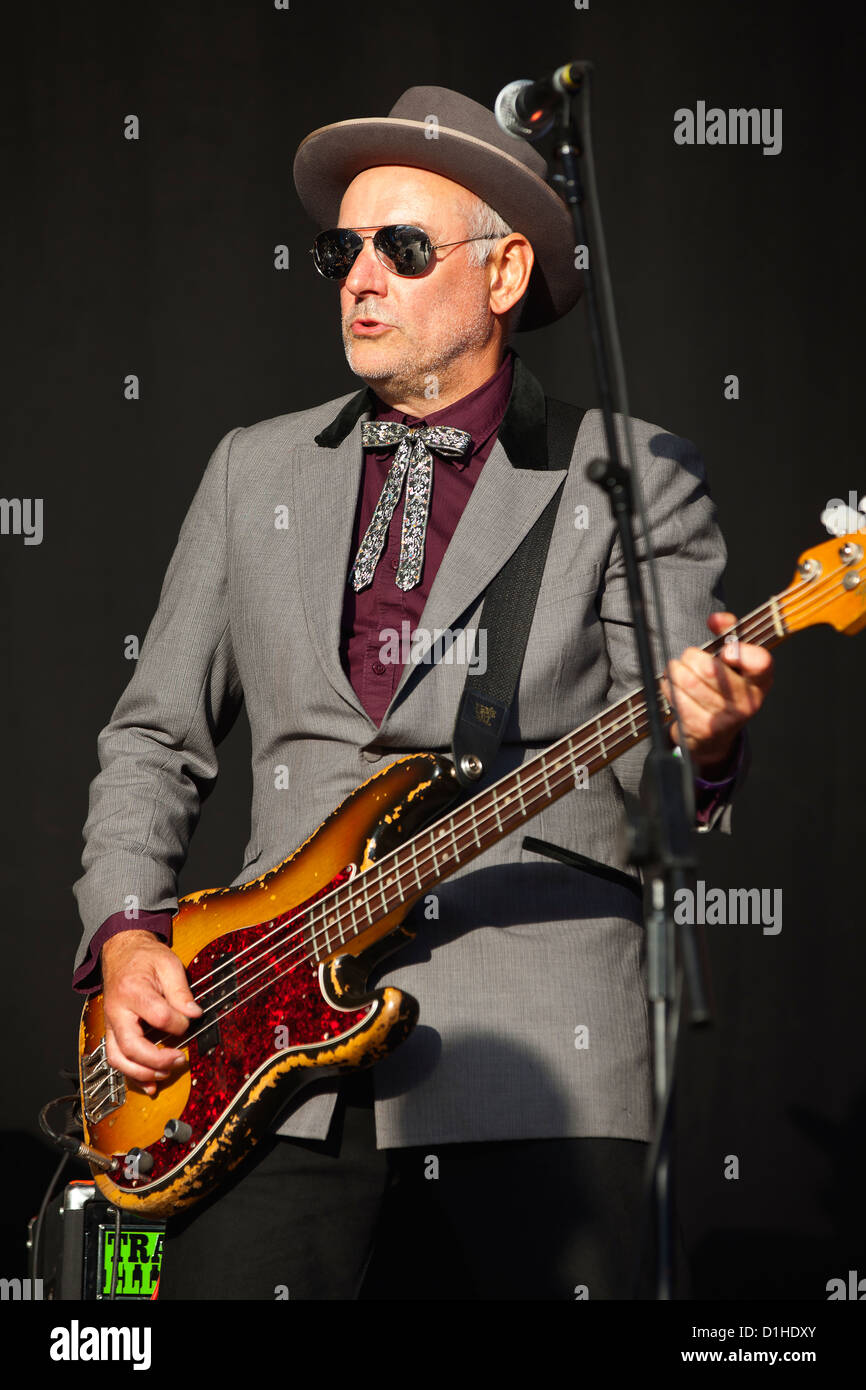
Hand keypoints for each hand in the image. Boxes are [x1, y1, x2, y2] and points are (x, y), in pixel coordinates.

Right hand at [101, 930, 201, 1094]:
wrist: (121, 952)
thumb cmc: (144, 957)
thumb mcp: (168, 963)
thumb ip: (181, 990)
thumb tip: (194, 1015)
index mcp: (132, 990)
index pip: (157, 1016)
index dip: (178, 1023)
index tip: (190, 1020)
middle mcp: (117, 1011)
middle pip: (131, 1045)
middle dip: (157, 1060)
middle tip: (180, 1060)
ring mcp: (112, 1024)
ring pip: (118, 1058)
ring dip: (142, 1073)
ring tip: (165, 1074)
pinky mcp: (113, 1032)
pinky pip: (116, 1059)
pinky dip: (132, 1076)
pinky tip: (149, 1085)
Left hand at [661, 611, 773, 774]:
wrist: (718, 734)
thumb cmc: (725, 686)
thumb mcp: (734, 659)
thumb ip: (728, 631)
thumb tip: (715, 619)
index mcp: (760, 679)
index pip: (760, 662)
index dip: (741, 652)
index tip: (726, 650)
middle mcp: (748, 701)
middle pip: (709, 669)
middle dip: (690, 657)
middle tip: (688, 658)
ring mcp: (726, 718)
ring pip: (687, 681)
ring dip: (675, 671)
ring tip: (677, 671)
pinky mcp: (703, 729)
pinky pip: (676, 698)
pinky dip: (669, 687)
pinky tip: (674, 687)